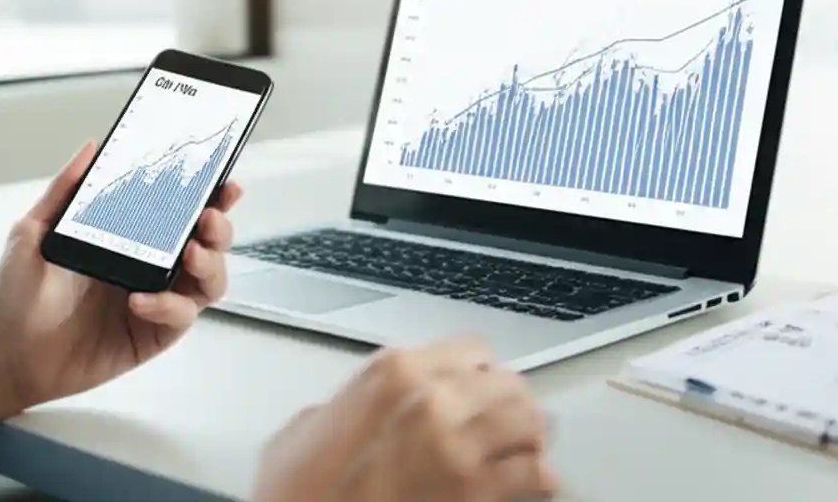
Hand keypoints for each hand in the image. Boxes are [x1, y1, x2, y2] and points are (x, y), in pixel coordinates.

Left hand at [0, 141, 241, 408]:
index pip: (178, 214)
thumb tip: (89, 149)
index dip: (207, 198)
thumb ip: (64, 190)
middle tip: (208, 219)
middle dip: (219, 228)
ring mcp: (155, 303)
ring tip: (190, 254)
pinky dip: (168, 305)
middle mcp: (148, 269)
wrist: (7, 354)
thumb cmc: (17, 298)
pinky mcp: (152, 335)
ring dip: (210, 264)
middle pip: (207, 245)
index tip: (220, 182)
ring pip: (209, 282)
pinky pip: (180, 317)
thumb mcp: (33, 233)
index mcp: (128, 241)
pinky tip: (139, 300)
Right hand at [254, 339, 557, 501]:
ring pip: (530, 422)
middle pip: (508, 383)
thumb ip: (346, 406)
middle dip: (510, 403)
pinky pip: (536, 475)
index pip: (471, 350)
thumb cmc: (297, 493)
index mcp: (393, 373)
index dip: (478, 373)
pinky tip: (532, 485)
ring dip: (530, 436)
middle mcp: (434, 400)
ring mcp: (459, 447)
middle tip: (507, 420)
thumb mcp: (305, 429)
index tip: (479, 387)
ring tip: (525, 447)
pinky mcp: (477, 493)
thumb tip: (358, 413)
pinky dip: (540, 479)